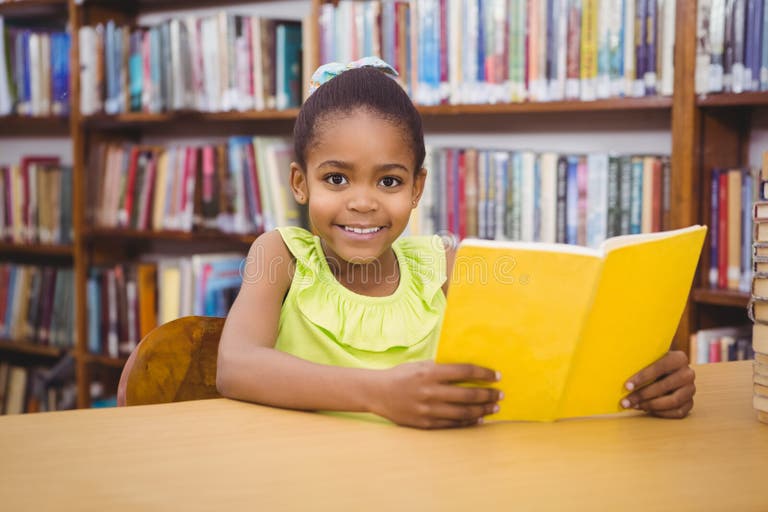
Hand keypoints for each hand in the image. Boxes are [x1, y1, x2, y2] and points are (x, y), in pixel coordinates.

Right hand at [370, 361, 501, 428]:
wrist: (377, 393)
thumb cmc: (401, 375)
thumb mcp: (420, 365)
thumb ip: (441, 368)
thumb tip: (467, 370)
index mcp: (429, 373)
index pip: (464, 371)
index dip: (484, 373)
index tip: (497, 376)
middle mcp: (430, 391)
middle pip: (467, 394)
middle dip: (488, 394)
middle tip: (500, 395)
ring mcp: (427, 409)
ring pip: (463, 412)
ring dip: (482, 410)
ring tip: (494, 408)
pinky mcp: (425, 423)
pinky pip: (452, 424)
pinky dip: (468, 422)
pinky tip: (479, 419)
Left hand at [621, 350, 695, 418]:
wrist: (668, 370)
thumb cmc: (652, 364)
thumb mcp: (649, 358)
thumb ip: (640, 361)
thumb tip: (617, 368)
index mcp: (678, 358)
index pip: (659, 367)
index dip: (642, 377)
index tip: (626, 386)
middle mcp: (688, 373)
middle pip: (665, 386)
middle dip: (642, 395)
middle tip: (626, 401)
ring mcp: (691, 389)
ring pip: (672, 401)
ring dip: (650, 405)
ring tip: (634, 405)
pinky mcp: (690, 402)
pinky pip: (677, 412)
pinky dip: (661, 412)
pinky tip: (646, 409)